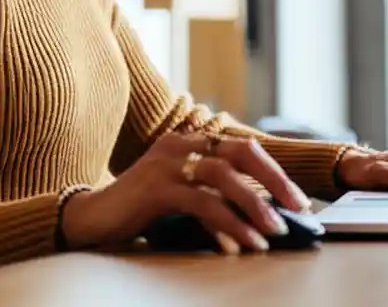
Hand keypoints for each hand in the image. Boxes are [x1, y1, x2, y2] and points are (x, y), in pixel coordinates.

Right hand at [60, 133, 310, 253]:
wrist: (91, 218)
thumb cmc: (141, 210)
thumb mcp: (183, 196)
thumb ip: (214, 196)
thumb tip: (262, 217)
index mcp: (189, 142)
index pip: (242, 147)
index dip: (273, 171)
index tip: (296, 198)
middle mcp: (179, 145)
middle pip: (240, 152)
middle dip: (274, 180)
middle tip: (296, 207)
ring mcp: (166, 164)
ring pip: (223, 177)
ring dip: (254, 206)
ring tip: (273, 232)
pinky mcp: (154, 188)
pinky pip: (201, 204)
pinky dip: (226, 225)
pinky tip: (239, 245)